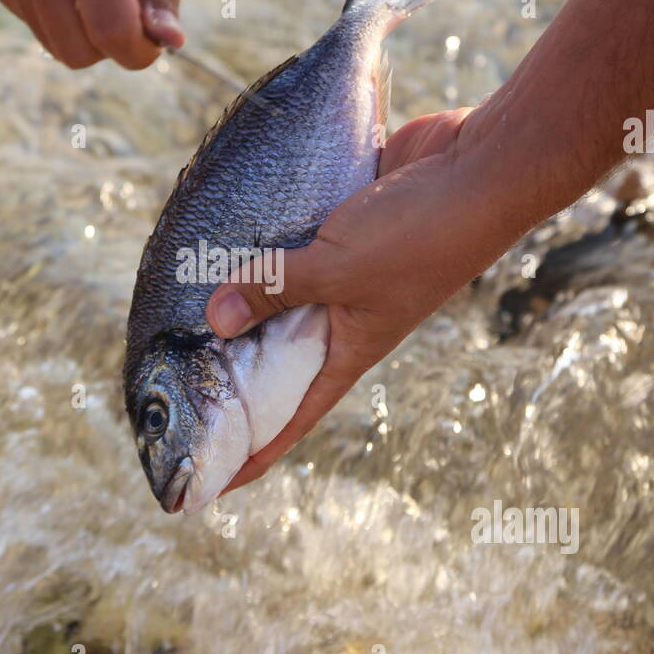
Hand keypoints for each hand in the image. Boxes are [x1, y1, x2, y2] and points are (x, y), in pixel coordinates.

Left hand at [202, 106, 531, 496]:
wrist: (482, 168)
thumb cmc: (421, 234)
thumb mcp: (337, 268)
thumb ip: (274, 288)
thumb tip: (213, 319)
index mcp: (351, 348)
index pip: (292, 417)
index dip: (255, 452)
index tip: (216, 485)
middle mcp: (346, 318)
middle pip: (277, 356)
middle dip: (229, 369)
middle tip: (171, 379)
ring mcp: (346, 272)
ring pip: (281, 295)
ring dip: (240, 298)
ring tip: (179, 304)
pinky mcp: (344, 228)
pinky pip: (291, 244)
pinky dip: (261, 243)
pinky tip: (221, 233)